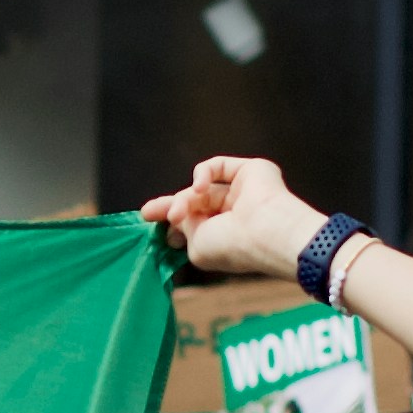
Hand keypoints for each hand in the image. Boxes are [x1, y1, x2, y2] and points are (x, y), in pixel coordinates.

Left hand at [135, 158, 330, 293]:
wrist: (265, 232)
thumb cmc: (232, 246)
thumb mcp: (196, 244)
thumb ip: (183, 228)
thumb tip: (171, 220)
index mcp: (225, 236)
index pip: (194, 223)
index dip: (170, 218)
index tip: (147, 216)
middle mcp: (235, 214)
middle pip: (195, 203)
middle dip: (171, 206)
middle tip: (148, 212)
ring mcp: (243, 192)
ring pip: (203, 189)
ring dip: (185, 199)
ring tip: (179, 213)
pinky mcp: (251, 171)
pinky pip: (217, 166)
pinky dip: (202, 174)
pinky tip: (200, 188)